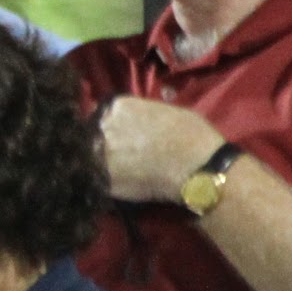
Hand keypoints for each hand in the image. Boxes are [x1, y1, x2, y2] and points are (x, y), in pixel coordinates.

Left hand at [99, 95, 223, 202]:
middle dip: (105, 142)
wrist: (197, 167)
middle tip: (122, 153)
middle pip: (95, 134)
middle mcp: (105, 127)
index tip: (120, 133)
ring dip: (104, 162)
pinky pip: (101, 180)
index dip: (112, 125)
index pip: (104, 113)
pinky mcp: (106, 180)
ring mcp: (103, 155)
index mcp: (119, 106)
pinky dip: (110, 182)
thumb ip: (140, 113)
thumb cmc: (190, 134)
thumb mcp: (164, 110)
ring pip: (94, 158)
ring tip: (123, 170)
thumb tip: (133, 119)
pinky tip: (123, 183)